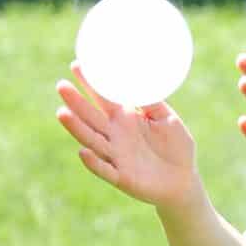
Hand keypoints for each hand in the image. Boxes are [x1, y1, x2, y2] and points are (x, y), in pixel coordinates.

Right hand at [55, 61, 197, 206]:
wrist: (183, 180)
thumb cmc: (176, 147)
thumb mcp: (167, 119)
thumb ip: (153, 102)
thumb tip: (142, 80)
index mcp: (125, 118)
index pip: (104, 97)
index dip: (91, 83)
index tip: (78, 64)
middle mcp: (115, 135)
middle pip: (90, 116)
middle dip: (76, 102)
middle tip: (61, 85)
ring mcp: (116, 156)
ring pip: (92, 140)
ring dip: (76, 128)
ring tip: (62, 113)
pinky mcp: (121, 177)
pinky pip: (105, 169)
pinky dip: (94, 162)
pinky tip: (83, 152)